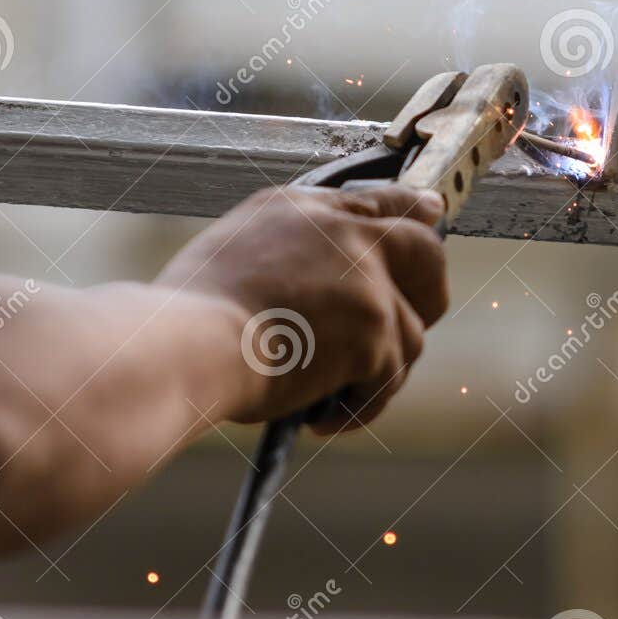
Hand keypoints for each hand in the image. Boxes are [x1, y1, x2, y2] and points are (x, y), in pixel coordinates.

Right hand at [157, 185, 448, 432]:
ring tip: (329, 397)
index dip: (411, 210)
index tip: (432, 213)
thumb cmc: (186, 315)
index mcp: (303, 208)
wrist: (185, 344)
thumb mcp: (236, 250)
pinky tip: (319, 419)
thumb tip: (319, 280)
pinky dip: (357, 408)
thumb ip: (290, 248)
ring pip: (409, 335)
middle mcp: (345, 233)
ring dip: (376, 374)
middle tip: (406, 327)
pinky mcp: (375, 329)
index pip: (376, 198)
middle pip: (426, 252)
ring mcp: (366, 281)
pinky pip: (387, 381)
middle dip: (429, 291)